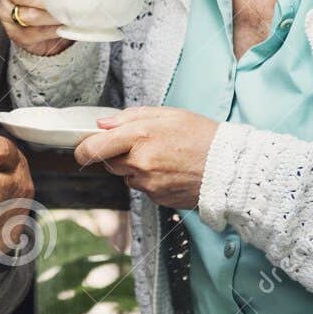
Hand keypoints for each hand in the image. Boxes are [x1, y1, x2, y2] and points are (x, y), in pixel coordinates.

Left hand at [74, 107, 219, 210]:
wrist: (229, 168)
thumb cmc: (201, 135)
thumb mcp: (166, 114)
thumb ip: (129, 118)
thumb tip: (102, 125)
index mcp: (140, 137)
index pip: (93, 148)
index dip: (83, 148)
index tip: (83, 146)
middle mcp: (140, 163)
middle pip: (108, 162)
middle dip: (117, 154)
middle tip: (141, 144)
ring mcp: (148, 184)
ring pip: (126, 175)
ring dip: (135, 167)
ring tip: (162, 156)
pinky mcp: (157, 199)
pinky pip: (143, 187)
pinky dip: (150, 179)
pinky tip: (169, 170)